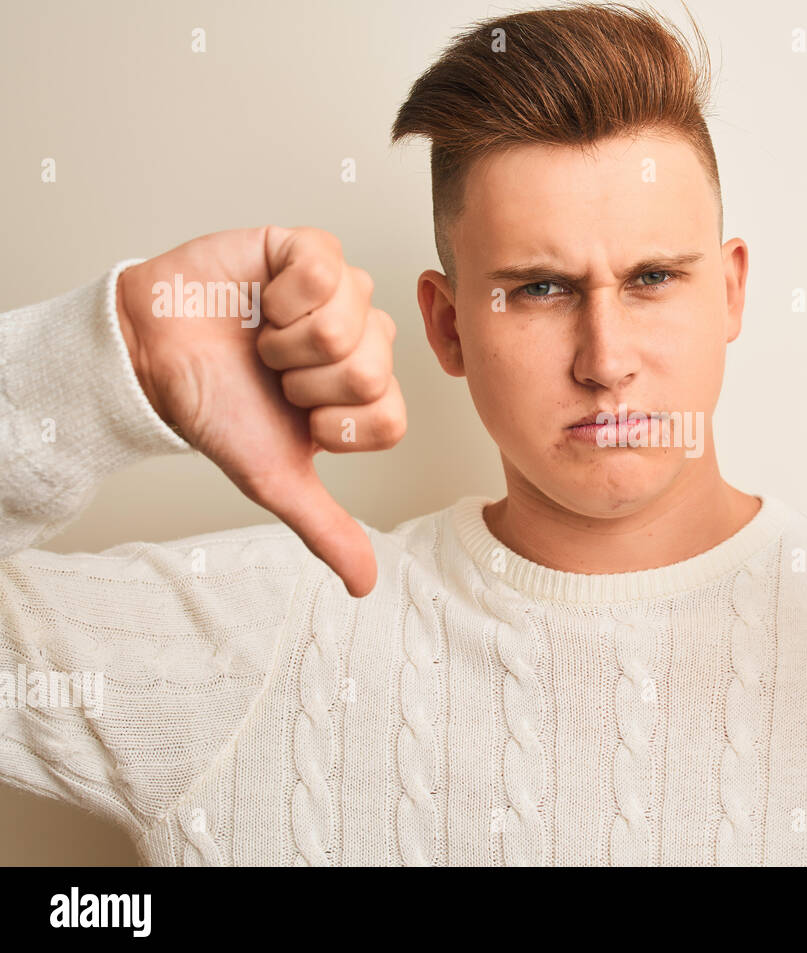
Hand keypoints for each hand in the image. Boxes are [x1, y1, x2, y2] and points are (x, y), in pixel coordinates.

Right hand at [116, 226, 404, 597]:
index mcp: (366, 393)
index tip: (296, 416)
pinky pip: (325, 270)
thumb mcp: (274, 478)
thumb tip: (364, 585)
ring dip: (288, 340)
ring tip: (263, 338)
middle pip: (370, 369)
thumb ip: (326, 528)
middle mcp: (363, 340)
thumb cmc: (217, 409)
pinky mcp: (309, 250)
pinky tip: (262, 299)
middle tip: (273, 374)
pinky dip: (281, 294)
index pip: (389, 418)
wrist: (152, 359)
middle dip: (305, 382)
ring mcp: (342, 293)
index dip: (334, 424)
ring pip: (350, 321)